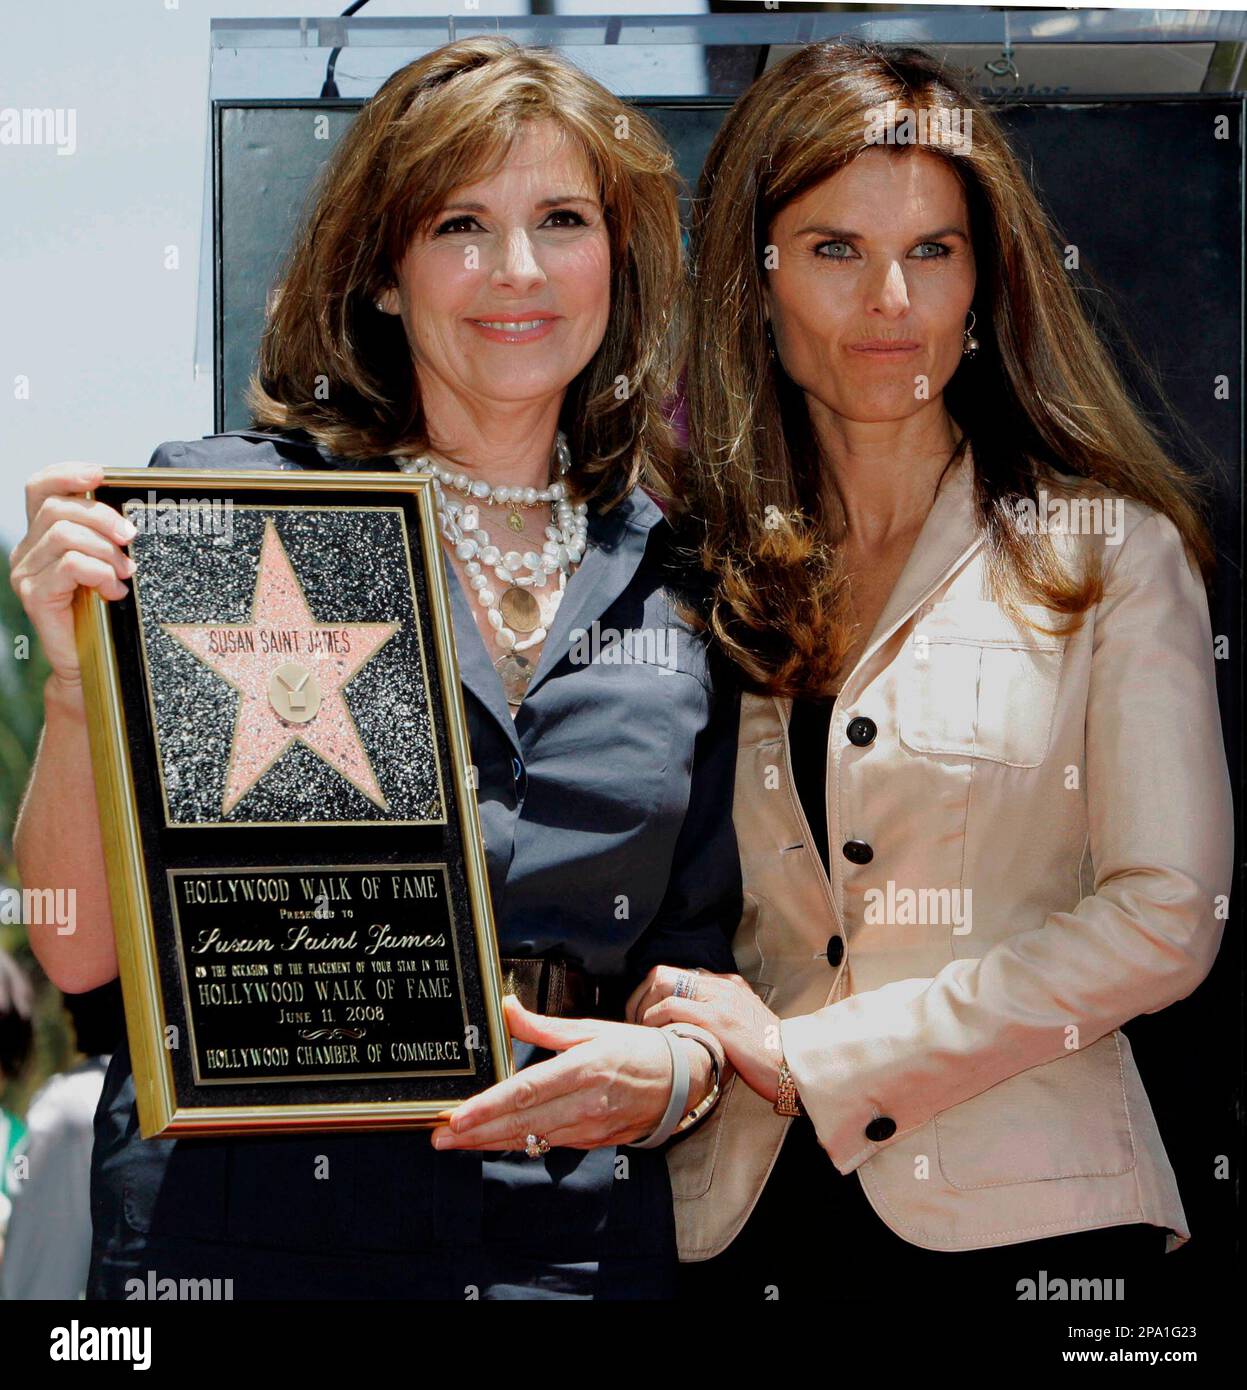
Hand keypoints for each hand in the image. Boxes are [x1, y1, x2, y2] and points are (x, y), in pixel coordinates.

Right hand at [9, 462, 134, 692]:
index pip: (40, 487)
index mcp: (42, 535)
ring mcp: (26, 572)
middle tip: (130, 537)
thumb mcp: (105, 564)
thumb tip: (129, 514)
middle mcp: (27, 550)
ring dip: (105, 549)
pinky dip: (100, 573)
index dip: (67, 472)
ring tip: (125, 572)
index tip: (100, 472)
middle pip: (58, 507)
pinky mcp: (34, 594)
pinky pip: (70, 565)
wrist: (89, 662)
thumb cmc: (103, 610)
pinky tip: (114, 591)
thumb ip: (104, 537)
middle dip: (102, 516)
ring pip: (65, 534)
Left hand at [429, 994, 710, 1150]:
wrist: (682, 1080)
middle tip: (440, 1136)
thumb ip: (544, 1025)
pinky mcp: (593, 1142)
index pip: (525, 1093)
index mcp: (583, 1069)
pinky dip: (518, 1143)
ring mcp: (589, 1128)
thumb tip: (507, 1008)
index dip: (488, 1108)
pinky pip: (547, 1144)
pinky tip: (494, 1141)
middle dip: (475, 1133)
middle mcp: (585, 1104)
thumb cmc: (636, 1049)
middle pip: (520, 1123)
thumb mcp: (591, 1028)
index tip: (457, 1116)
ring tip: (456, 1141)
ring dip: (490, 1142)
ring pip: (530, 1139)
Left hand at [628, 965, 783, 1103]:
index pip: (677, 975)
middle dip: (640, 996)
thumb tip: (685, 1027)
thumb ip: (717, 1017)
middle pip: (663, 973)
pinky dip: (654, 1019)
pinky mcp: (716, 1017)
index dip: (653, 993)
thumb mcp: (741, 1025)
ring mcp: (719, 998)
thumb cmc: (766, 1054)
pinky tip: (653, 1035)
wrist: (791, 1065)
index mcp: (727, 984)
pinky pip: (671, 1007)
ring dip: (642, 1007)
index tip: (643, 1014)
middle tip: (633, 1021)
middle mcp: (721, 984)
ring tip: (639, 1029)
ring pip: (662, 984)